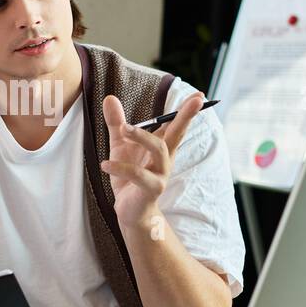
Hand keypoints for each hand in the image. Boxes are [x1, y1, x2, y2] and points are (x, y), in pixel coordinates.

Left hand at [100, 92, 202, 226]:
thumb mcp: (120, 146)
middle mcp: (165, 159)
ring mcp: (160, 174)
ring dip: (142, 136)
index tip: (200, 95)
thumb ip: (116, 123)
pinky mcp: (151, 189)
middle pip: (177, 134)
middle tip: (197, 100)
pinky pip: (137, 174)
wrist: (130, 211)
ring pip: (159, 150)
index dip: (187, 111)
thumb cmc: (129, 177)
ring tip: (123, 129)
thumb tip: (110, 98)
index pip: (175, 125)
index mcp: (161, 147)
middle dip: (186, 117)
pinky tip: (105, 164)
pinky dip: (120, 167)